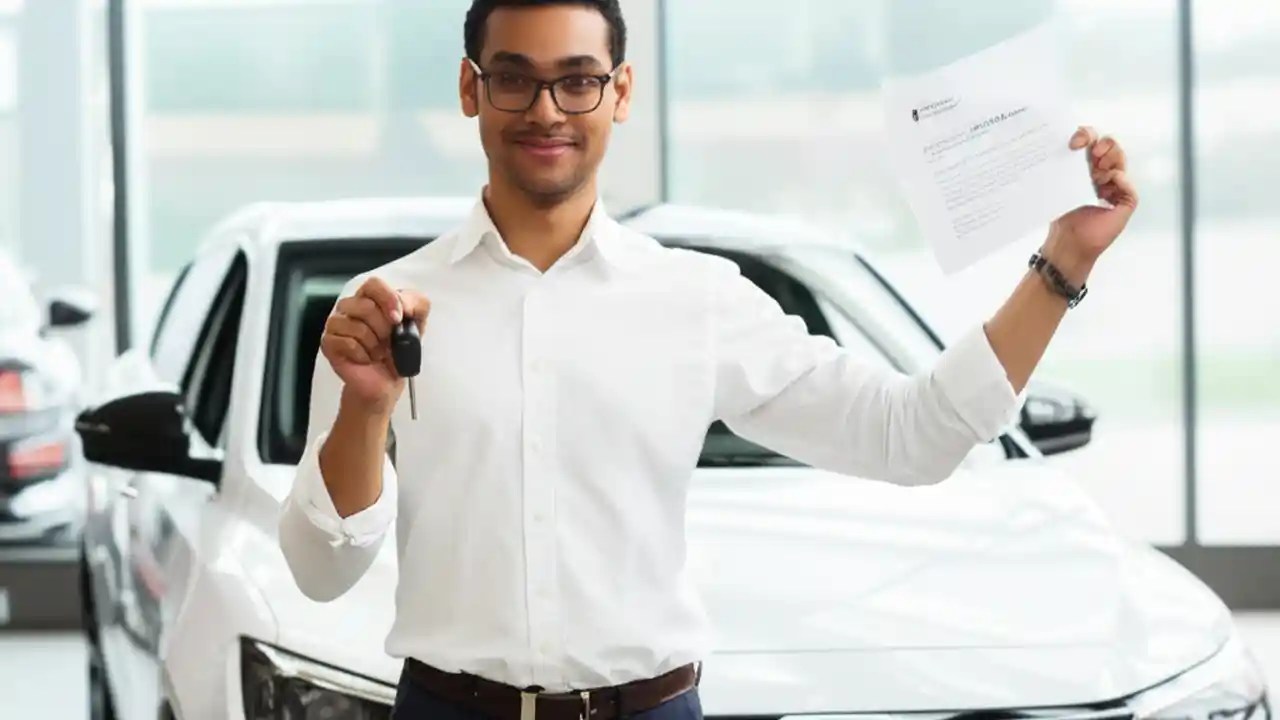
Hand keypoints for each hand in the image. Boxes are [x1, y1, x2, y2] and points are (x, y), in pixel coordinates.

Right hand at [320, 276, 429, 414]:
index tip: (398, 318)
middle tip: (387, 341)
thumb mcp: (418, 324)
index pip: (373, 284)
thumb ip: (418, 305)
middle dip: (384, 329)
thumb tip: (404, 303)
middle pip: (366, 306)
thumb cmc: (398, 351)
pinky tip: (365, 358)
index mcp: (370, 297)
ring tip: (376, 352)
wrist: (386, 381)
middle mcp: (350, 307)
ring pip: (356, 326)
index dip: (387, 299)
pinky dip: (363, 355)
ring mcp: (336, 324)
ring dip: (374, 344)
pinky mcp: (328, 343)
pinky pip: (347, 343)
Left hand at [1044, 126, 1139, 282]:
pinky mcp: (1125, 204)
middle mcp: (1102, 176)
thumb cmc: (1062, 217)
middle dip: (1104, 144)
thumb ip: (1063, 167)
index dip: (1087, 136)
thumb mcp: (1059, 186)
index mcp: (1086, 169)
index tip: (1074, 142)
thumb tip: (1059, 144)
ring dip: (1112, 160)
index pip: (1093, 143)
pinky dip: (1121, 180)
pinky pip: (1128, 187)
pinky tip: (1109, 180)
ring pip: (1121, 163)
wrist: (1067, 242)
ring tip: (1098, 169)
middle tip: (1092, 152)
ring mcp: (1115, 189)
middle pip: (1111, 148)